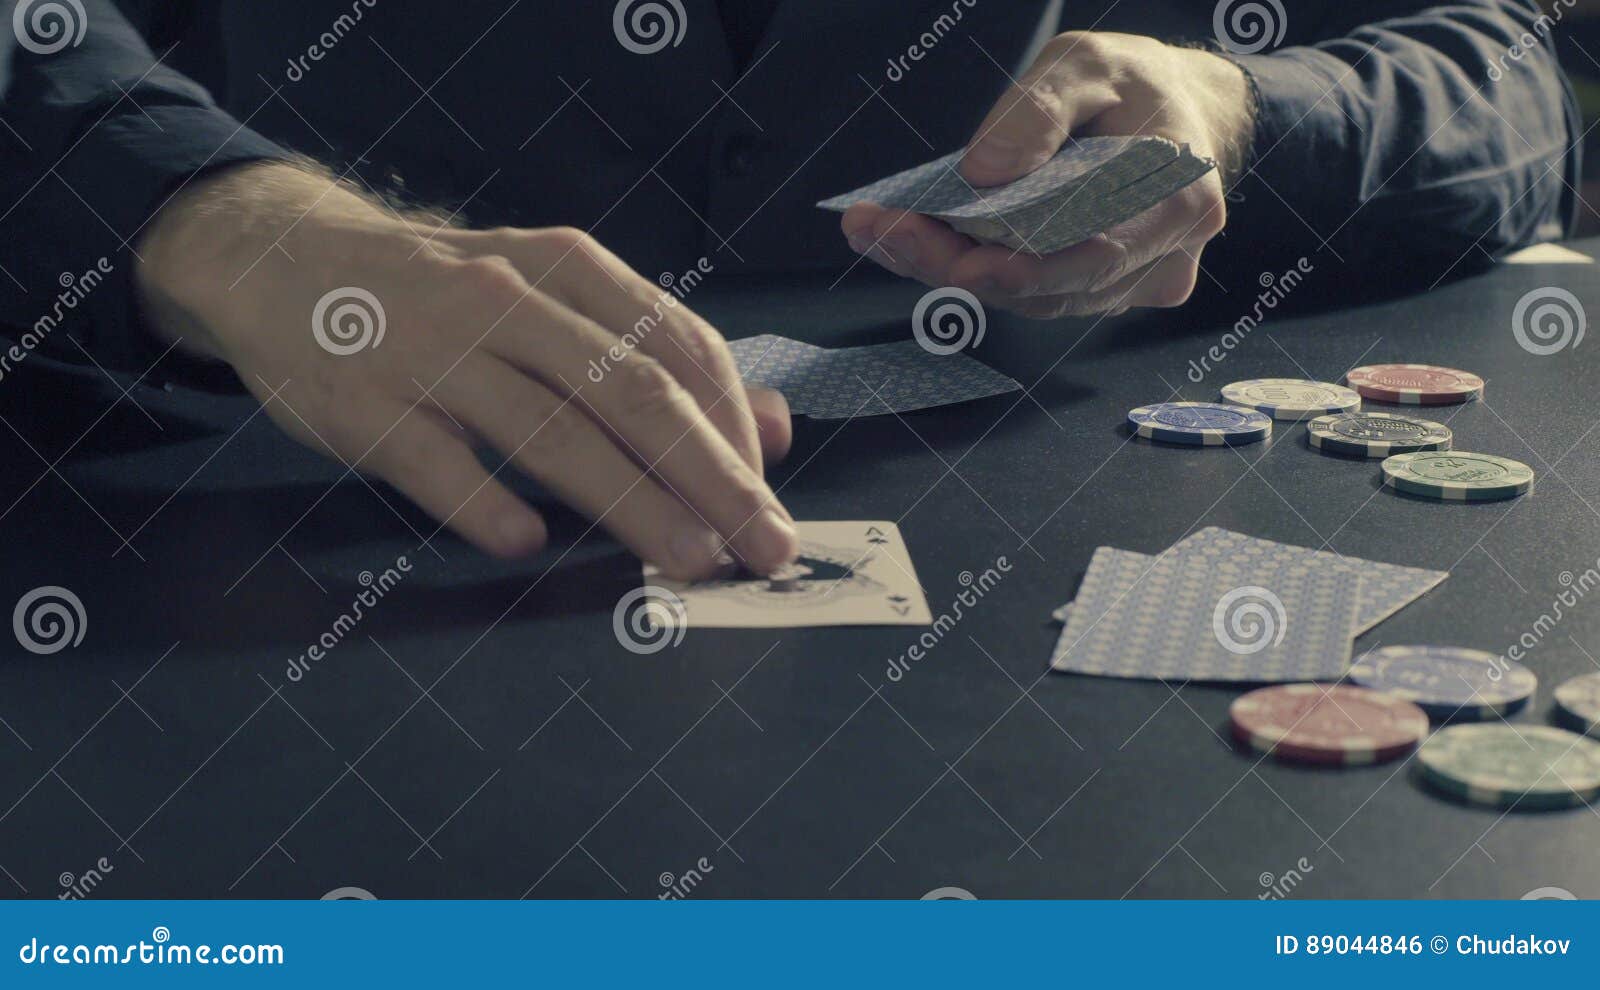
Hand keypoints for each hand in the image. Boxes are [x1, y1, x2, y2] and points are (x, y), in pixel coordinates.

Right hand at [136, 163, 797, 578]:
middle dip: (712, 475)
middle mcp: (510, 299)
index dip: (735, 429)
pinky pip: (438, 464)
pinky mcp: (369, 405)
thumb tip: (775, 427)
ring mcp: (436, 352)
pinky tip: (528, 542)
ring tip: (690, 559)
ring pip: (552, 431)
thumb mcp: (555, 295)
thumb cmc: (446, 294)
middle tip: (764, 545)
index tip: (767, 498)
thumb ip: (661, 358)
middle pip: (633, 393)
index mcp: (569, 268)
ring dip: (632, 501)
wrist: (285, 262)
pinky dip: (487, 504)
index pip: (680, 347)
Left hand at [841, 32, 1251, 318]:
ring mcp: (1127, 284)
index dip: (1023, 271)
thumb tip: (983, 172)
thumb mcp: (1090, 63)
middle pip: (1049, 288)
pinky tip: (908, 238)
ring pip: (1029, 298)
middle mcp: (1160, 261)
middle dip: (957, 265)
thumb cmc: (1137, 85)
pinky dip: (964, 266)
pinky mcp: (1092, 290)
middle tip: (882, 231)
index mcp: (1178, 202)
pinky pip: (1025, 291)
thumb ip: (1040, 110)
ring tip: (878, 228)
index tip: (957, 264)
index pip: (1097, 256)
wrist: (1175, 111)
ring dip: (947, 268)